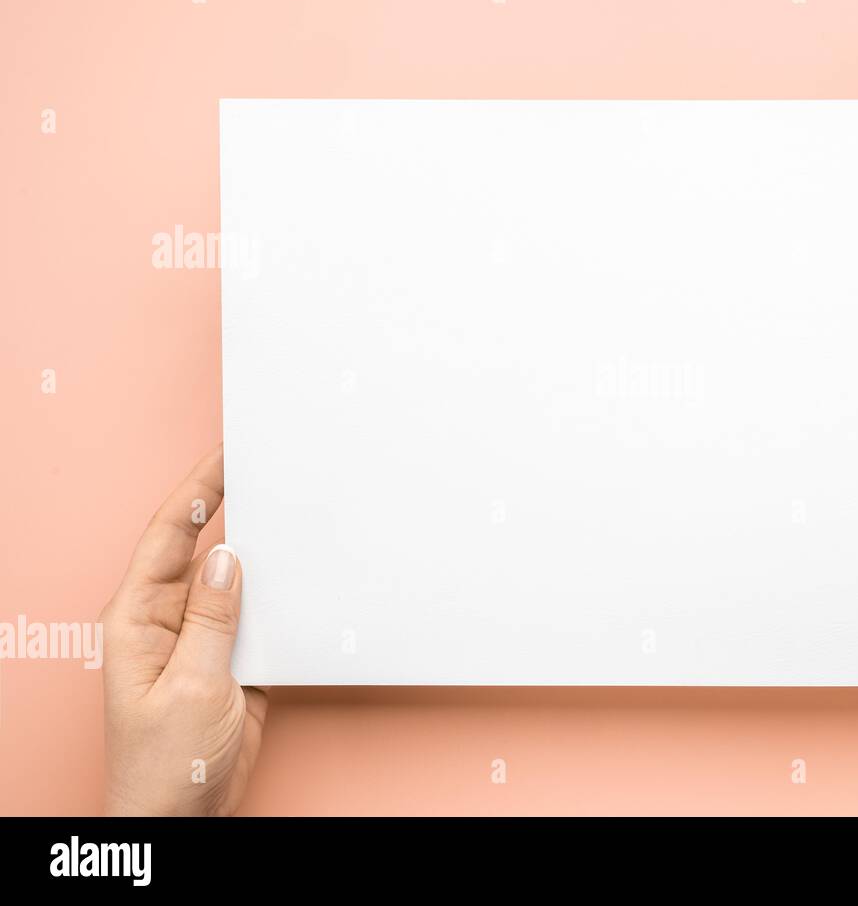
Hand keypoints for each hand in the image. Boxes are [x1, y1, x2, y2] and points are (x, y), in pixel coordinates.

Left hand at [102, 445, 266, 815]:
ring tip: (299, 520)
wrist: (185, 817)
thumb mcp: (193, 685)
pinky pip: (259, 617)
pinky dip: (283, 599)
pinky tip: (307, 582)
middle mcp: (168, 621)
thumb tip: (228, 556)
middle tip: (273, 471)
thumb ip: (213, 618)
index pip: (170, 535)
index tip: (228, 452)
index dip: (199, 489)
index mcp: (138, 618)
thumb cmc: (163, 764)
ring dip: (267, 557)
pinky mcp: (232, 661)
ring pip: (238, 582)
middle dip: (236, 509)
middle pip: (205, 548)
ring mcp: (202, 640)